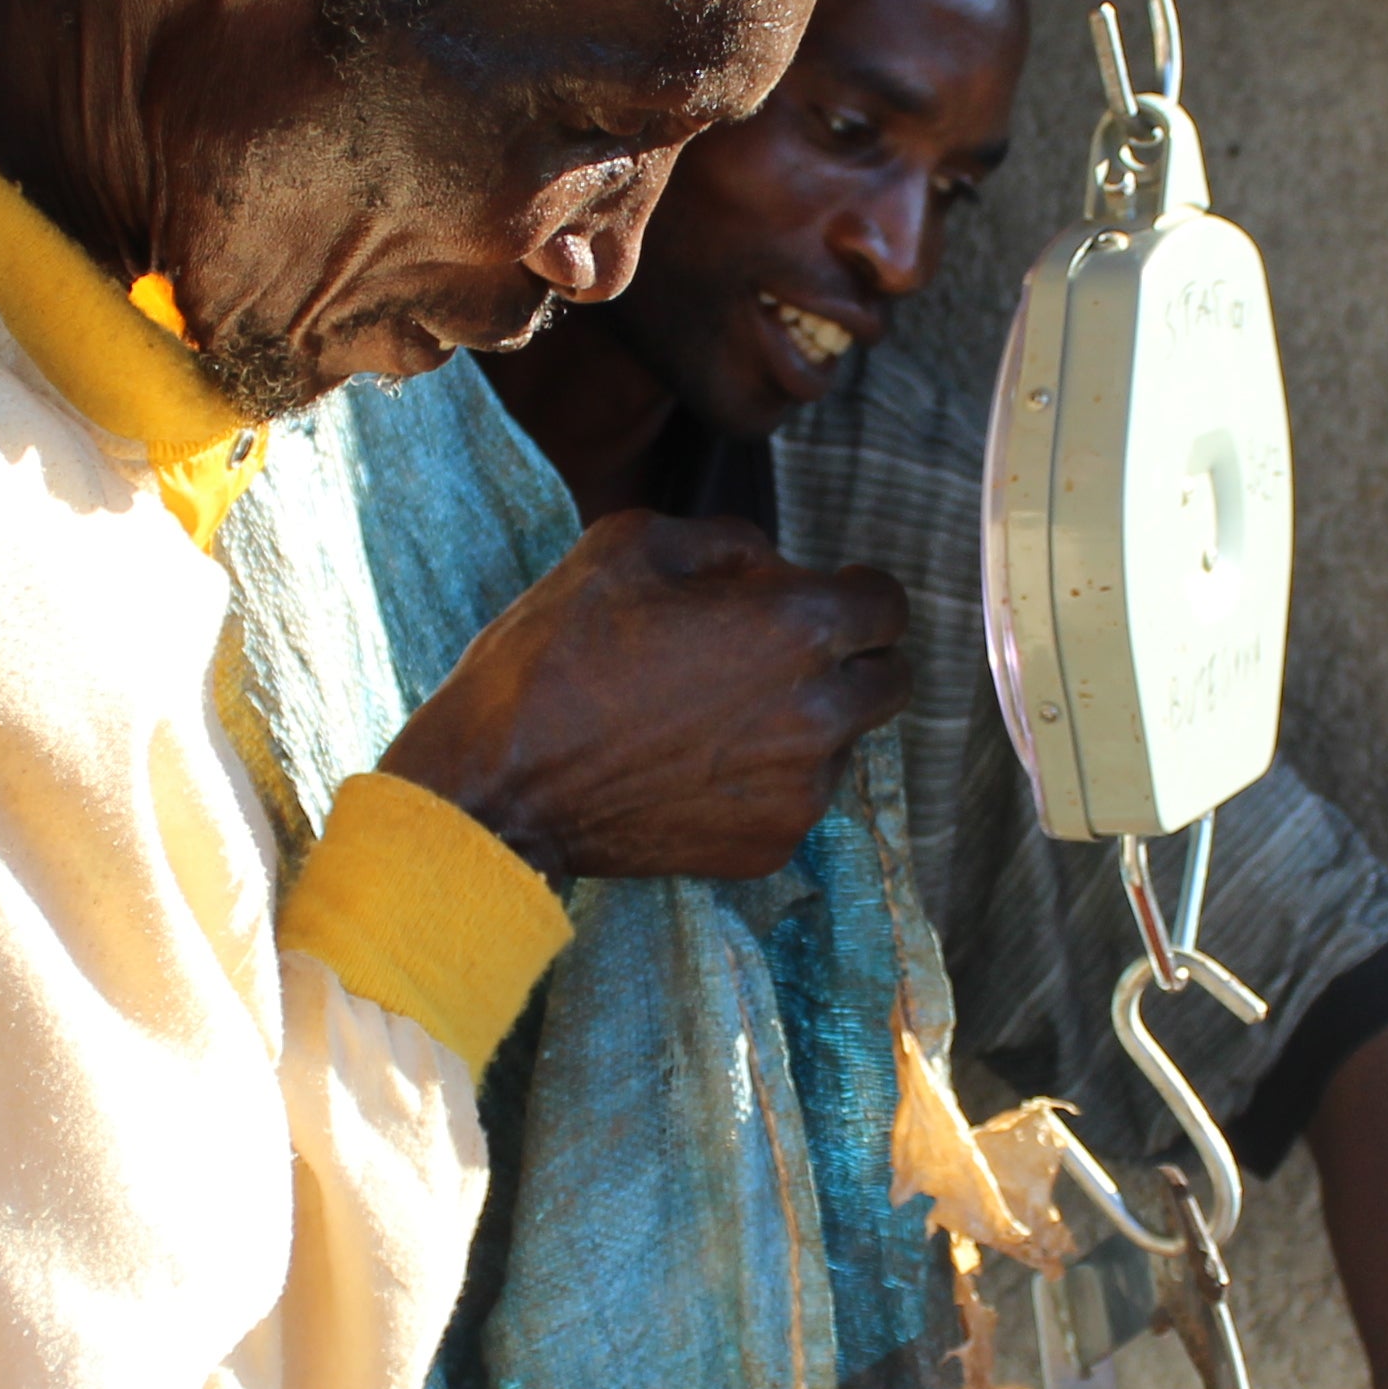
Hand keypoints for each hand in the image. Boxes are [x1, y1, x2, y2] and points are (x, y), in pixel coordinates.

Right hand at [381, 511, 906, 884]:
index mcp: (798, 628)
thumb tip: (770, 565)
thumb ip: (726, 542)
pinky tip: (693, 763)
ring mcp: (799, 791)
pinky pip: (796, 797)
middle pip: (890, 679)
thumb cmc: (553, 658)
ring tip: (714, 713)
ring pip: (843, 741)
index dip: (857, 590)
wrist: (497, 789)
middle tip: (779, 654)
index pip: (888, 604)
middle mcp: (818, 714)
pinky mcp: (770, 846)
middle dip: (850, 657)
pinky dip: (765, 778)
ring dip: (805, 720)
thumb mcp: (629, 546)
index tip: (828, 594)